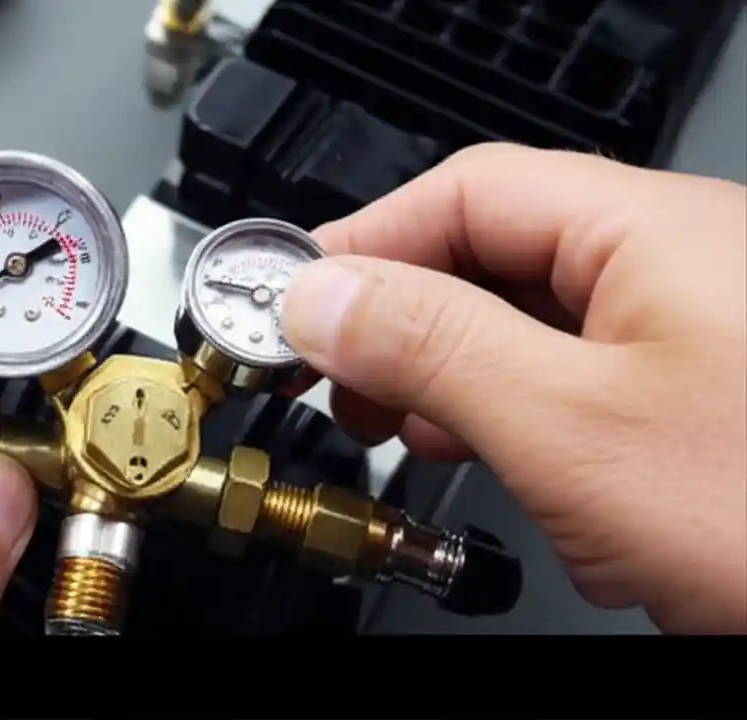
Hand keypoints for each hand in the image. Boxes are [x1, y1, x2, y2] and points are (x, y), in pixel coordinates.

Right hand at [280, 143, 745, 633]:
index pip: (466, 192)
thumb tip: (323, 295)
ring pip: (526, 320)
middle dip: (398, 312)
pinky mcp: (690, 404)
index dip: (365, 241)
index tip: (291, 299)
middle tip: (333, 372)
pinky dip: (505, 409)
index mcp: (653, 233)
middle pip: (492, 251)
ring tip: (396, 422)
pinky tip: (484, 452)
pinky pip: (571, 376)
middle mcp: (676, 268)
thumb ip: (431, 344)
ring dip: (445, 367)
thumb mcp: (568, 426)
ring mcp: (687, 337)